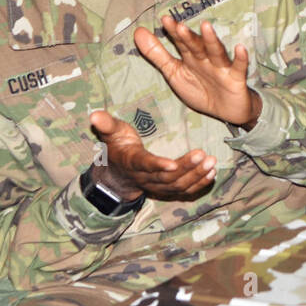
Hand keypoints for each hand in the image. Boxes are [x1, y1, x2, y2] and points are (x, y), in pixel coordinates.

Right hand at [88, 109, 215, 200]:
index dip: (157, 166)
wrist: (117, 175)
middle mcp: (145, 178)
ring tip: (212, 162)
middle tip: (203, 155)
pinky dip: (199, 185)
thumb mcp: (111, 133)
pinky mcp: (167, 191)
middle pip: (167, 177)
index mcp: (132, 162)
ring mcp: (157, 187)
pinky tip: (212, 174)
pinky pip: (184, 191)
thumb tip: (94, 114)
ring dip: (196, 176)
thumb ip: (106, 124)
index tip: (172, 164)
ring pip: (178, 186)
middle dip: (186, 168)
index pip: (145, 165)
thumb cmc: (118, 147)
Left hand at [134, 19, 260, 127]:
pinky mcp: (236, 78)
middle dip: (189, 37)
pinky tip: (240, 48)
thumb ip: (156, 54)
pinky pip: (239, 68)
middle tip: (180, 26)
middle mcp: (206, 59)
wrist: (228, 110)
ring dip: (211, 40)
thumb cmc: (201, 88)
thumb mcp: (175, 73)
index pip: (181, 43)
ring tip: (206, 27)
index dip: (173, 33)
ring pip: (216, 52)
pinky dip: (240, 59)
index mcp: (190, 57)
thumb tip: (137, 31)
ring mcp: (222, 67)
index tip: (165, 20)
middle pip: (196, 46)